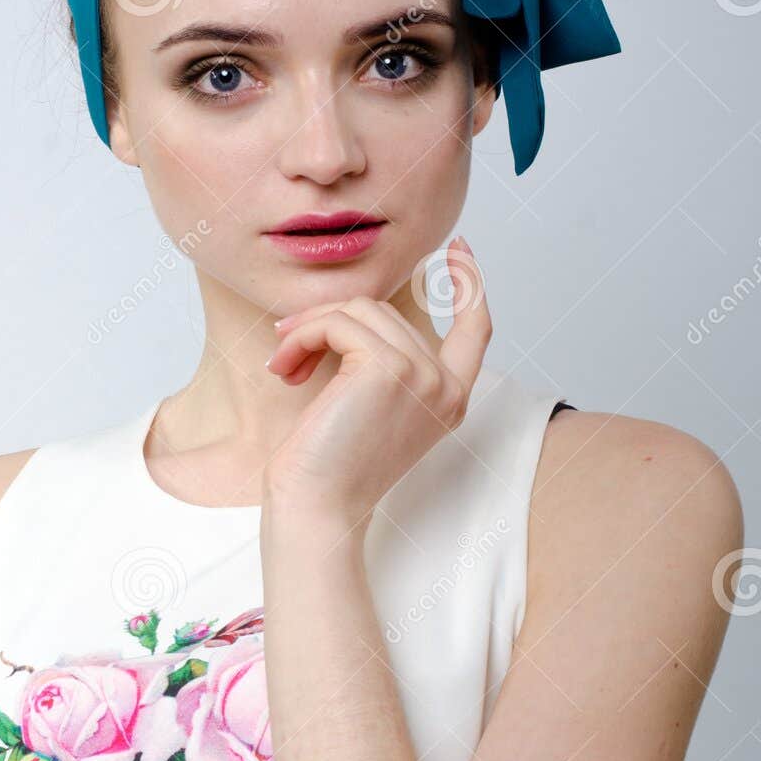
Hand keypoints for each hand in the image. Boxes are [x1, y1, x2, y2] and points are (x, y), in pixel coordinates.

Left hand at [261, 236, 490, 526]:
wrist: (316, 510)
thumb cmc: (328, 469)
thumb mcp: (366, 406)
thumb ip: (380, 361)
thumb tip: (352, 307)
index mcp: (449, 399)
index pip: (477, 328)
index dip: (471, 284)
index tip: (459, 250)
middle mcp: (446, 387)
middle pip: (386, 311)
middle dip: (329, 322)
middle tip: (288, 354)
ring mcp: (422, 374)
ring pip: (358, 309)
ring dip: (308, 328)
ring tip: (284, 364)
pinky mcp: (388, 366)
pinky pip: (336, 321)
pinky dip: (301, 336)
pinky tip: (284, 368)